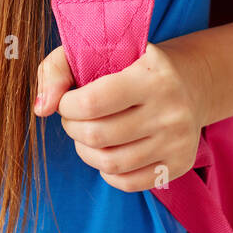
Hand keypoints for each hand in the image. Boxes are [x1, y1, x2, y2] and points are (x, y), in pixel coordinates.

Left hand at [34, 40, 210, 192]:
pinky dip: (107, 172)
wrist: (190, 84)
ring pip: (111, 164)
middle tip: (73, 118)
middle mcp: (171, 109)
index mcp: (152, 74)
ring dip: (85, 151)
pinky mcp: (180, 164)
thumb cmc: (132, 64)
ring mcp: (178, 140)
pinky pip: (129, 183)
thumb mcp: (100, 50)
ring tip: (86, 135)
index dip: (67, 106)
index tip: (67, 101)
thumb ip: (58, 68)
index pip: (93, 102)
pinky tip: (107, 151)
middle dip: (73, 128)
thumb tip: (42, 109)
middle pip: (98, 135)